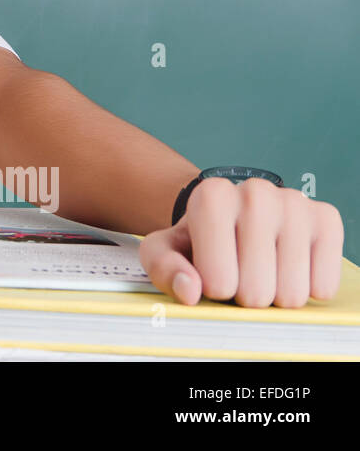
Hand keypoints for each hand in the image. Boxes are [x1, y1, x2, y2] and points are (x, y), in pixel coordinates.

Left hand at [138, 177, 343, 306]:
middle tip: (238, 273)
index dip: (213, 289)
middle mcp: (255, 192)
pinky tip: (288, 268)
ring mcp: (295, 203)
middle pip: (256, 292)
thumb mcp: (162, 251)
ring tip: (261, 270)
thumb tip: (190, 290)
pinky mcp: (326, 219)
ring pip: (291, 293)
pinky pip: (322, 286)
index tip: (209, 270)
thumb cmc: (195, 240)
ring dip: (275, 296)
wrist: (231, 216)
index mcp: (211, 197)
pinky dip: (306, 289)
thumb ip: (164, 270)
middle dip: (244, 296)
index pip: (218, 282)